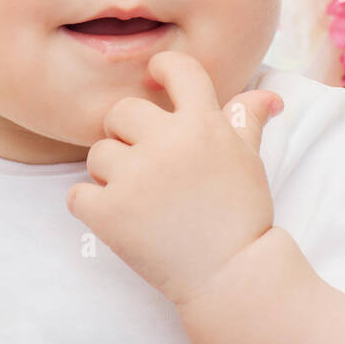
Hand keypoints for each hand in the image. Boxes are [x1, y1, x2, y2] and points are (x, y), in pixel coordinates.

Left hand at [66, 50, 283, 306]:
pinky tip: (120, 218)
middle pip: (121, 112)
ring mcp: (135, 178)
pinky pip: (78, 194)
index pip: (176, 68)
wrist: (231, 275)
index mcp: (204, 124)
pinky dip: (92, 207)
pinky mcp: (109, 213)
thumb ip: (247, 120)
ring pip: (97, 154)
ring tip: (140, 199)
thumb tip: (267, 96)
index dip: (162, 69)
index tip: (156, 80)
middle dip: (129, 135)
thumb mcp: (249, 160)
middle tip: (148, 164)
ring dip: (111, 174)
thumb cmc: (243, 214)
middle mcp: (167, 143)